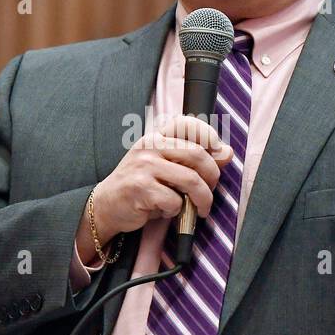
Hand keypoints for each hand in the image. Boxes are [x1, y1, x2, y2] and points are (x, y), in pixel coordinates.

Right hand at [77, 115, 232, 257]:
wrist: (107, 206)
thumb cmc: (141, 186)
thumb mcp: (166, 167)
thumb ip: (194, 159)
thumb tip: (227, 152)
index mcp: (156, 137)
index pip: (186, 123)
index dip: (208, 134)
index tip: (217, 151)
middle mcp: (150, 146)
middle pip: (197, 155)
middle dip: (212, 177)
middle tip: (210, 191)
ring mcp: (144, 165)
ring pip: (191, 180)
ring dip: (202, 199)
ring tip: (200, 209)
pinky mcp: (141, 187)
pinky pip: (174, 200)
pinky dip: (177, 210)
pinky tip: (168, 210)